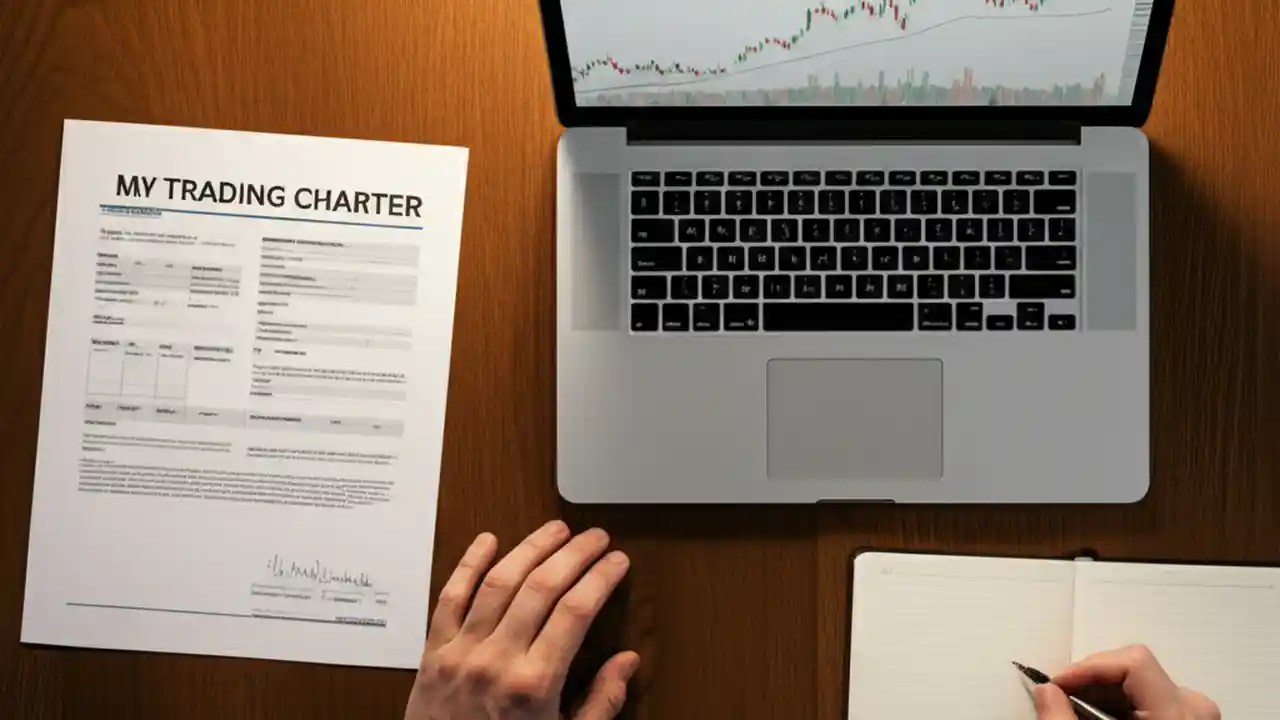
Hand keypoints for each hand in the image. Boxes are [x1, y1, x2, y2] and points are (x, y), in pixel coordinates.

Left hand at [405, 521, 638, 719]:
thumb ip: (600, 703)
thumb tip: (627, 662)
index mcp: (534, 685)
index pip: (576, 611)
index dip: (600, 577)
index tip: (616, 561)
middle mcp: (497, 662)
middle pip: (542, 587)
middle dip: (574, 554)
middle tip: (595, 537)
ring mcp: (462, 653)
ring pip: (499, 582)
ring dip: (530, 548)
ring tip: (555, 530)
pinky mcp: (433, 653)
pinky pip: (449, 597)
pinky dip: (468, 565)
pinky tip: (487, 542)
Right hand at [1033, 645, 1219, 719]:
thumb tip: (1047, 691)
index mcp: (1177, 712)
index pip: (1132, 661)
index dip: (1089, 666)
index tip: (1059, 682)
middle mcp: (1194, 707)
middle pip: (1130, 668)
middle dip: (1090, 681)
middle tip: (1062, 700)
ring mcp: (1195, 712)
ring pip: (1136, 680)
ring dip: (1102, 692)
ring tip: (1080, 713)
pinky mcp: (1188, 718)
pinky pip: (1148, 694)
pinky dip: (1119, 703)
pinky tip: (1101, 718)